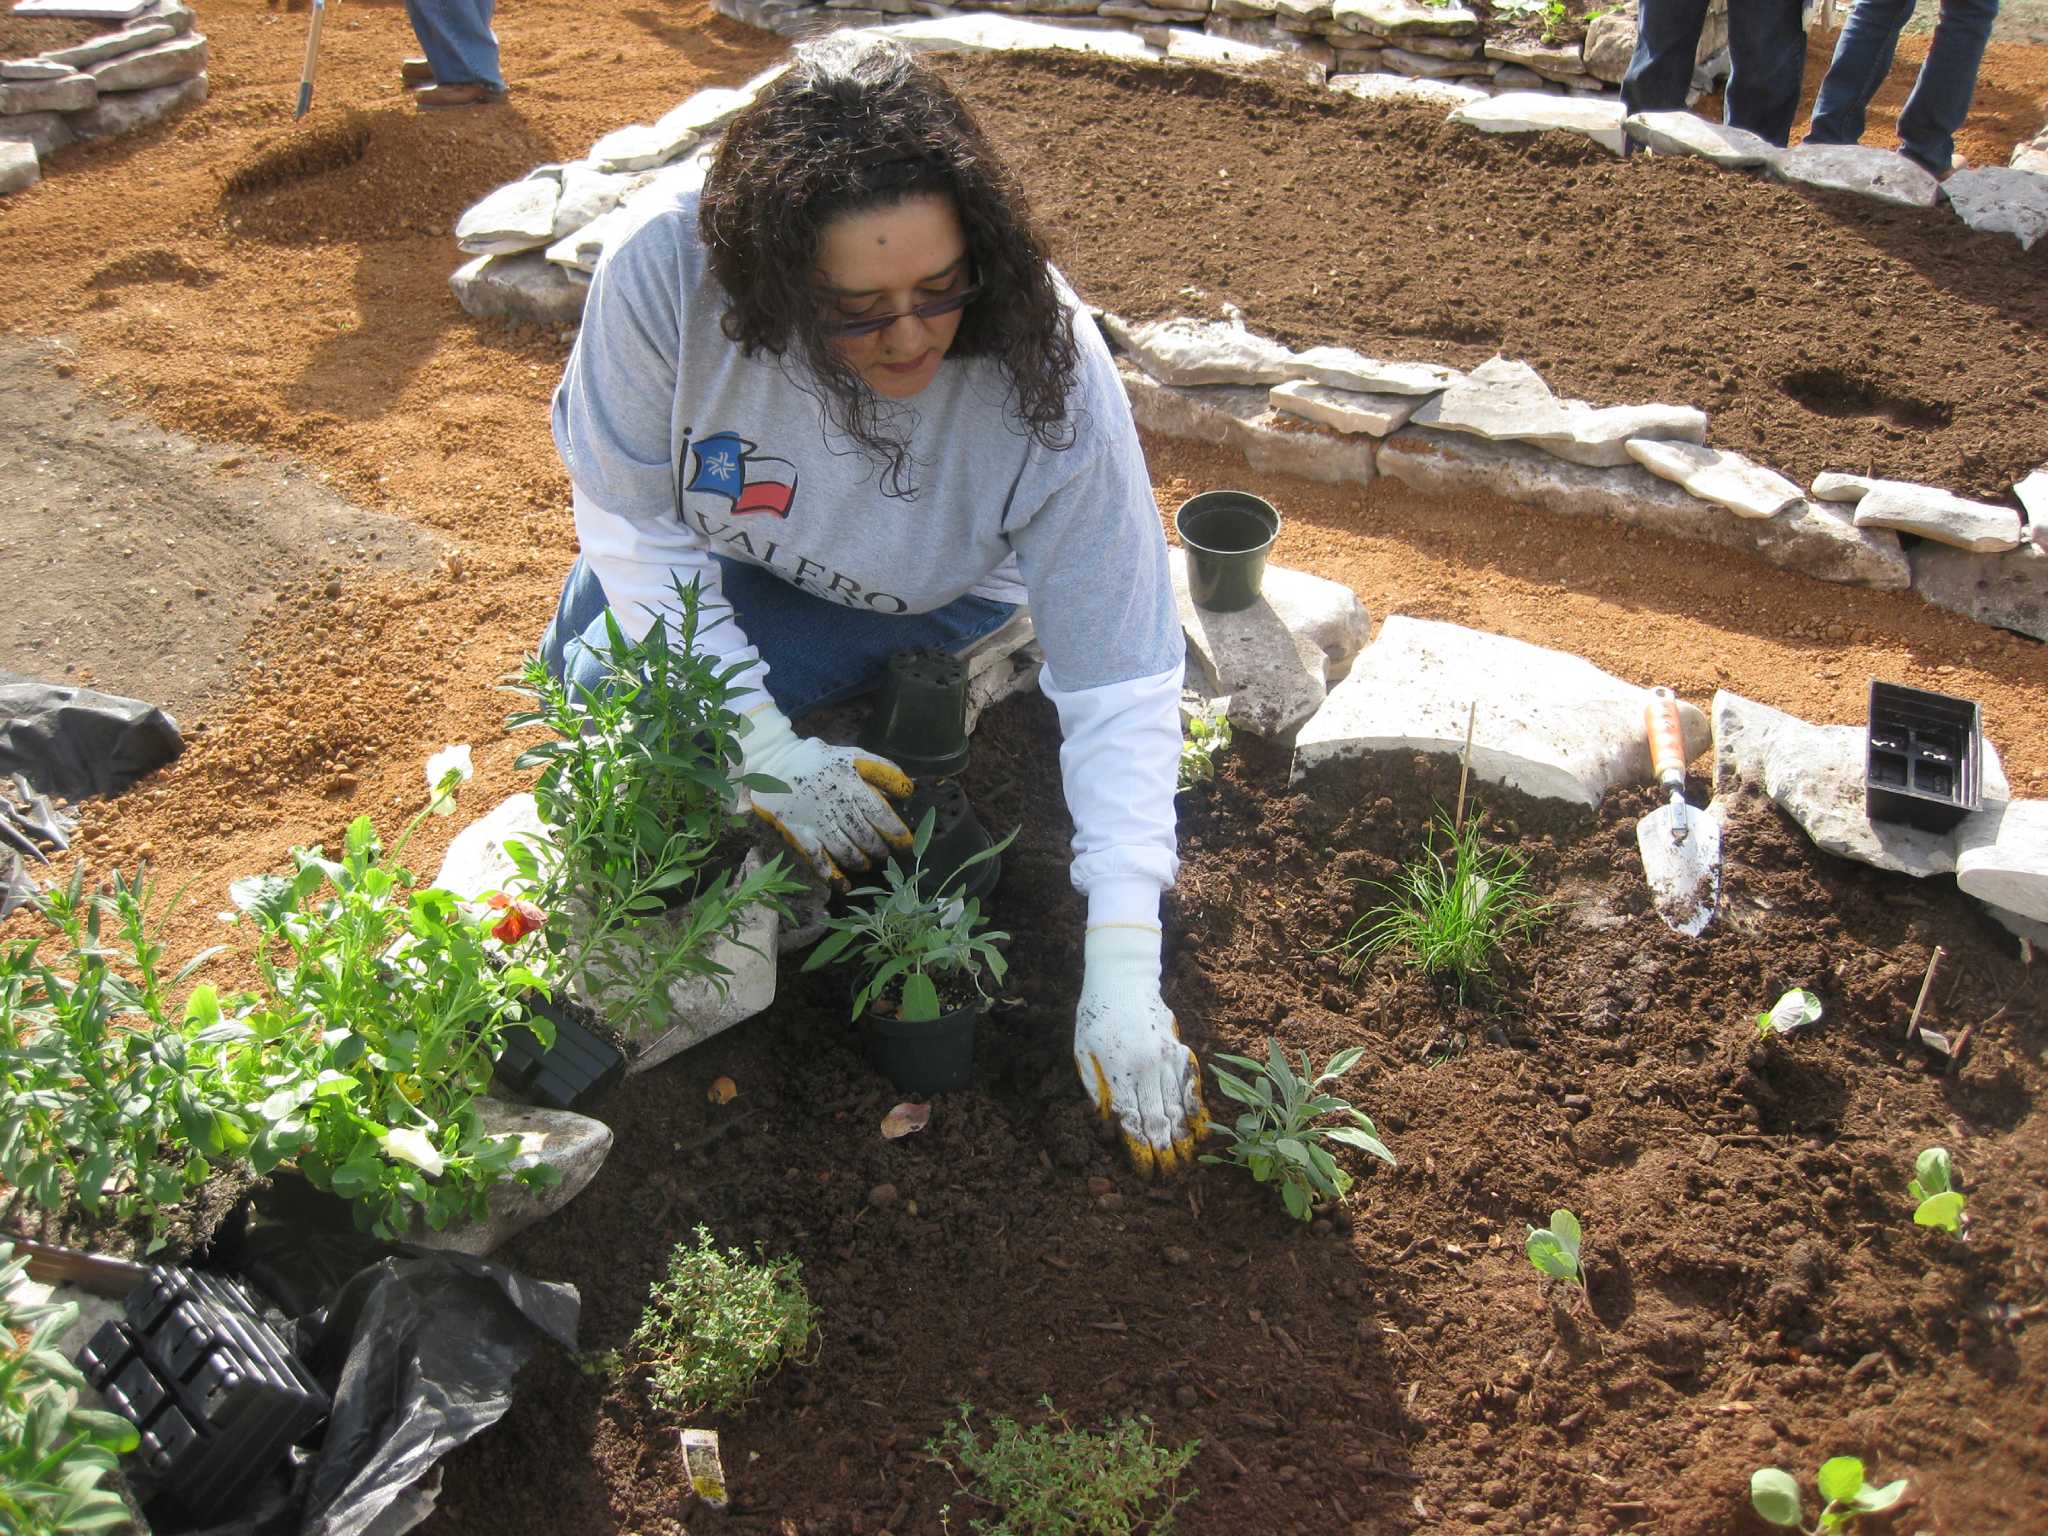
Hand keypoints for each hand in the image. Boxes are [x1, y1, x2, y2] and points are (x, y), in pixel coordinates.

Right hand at [740, 704, 912, 884]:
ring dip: (861, 862)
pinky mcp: (798, 832)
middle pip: (865, 837)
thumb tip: (908, 790)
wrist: (774, 762)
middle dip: (879, 850)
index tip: (907, 845)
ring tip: (866, 863)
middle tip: (885, 855)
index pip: (880, 814)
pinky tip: (844, 885)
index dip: (897, 833)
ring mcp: (816, 820)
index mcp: (851, 783)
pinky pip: (818, 859)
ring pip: (846, 851)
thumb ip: (883, 770)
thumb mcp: (852, 756)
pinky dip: (833, 875)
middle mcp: (835, 803)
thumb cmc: (819, 760)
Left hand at [1073, 924, 1205, 1177]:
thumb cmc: (1096, 1016)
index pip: (1132, 1121)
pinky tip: (1201, 1128)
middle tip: (1168, 1175)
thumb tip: (1108, 1122)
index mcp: (1117, 1072)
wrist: (1123, 977)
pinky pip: (1191, 1084)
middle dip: (1163, 1150)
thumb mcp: (1082, 1051)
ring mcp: (1166, 1058)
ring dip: (1182, 1136)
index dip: (1140, 1149)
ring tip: (1187, 1159)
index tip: (1146, 1171)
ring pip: (1177, 1105)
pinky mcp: (1179, 1049)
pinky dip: (1196, 1108)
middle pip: (1157, 1118)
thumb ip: (1094, 1088)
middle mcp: (1145, 1068)